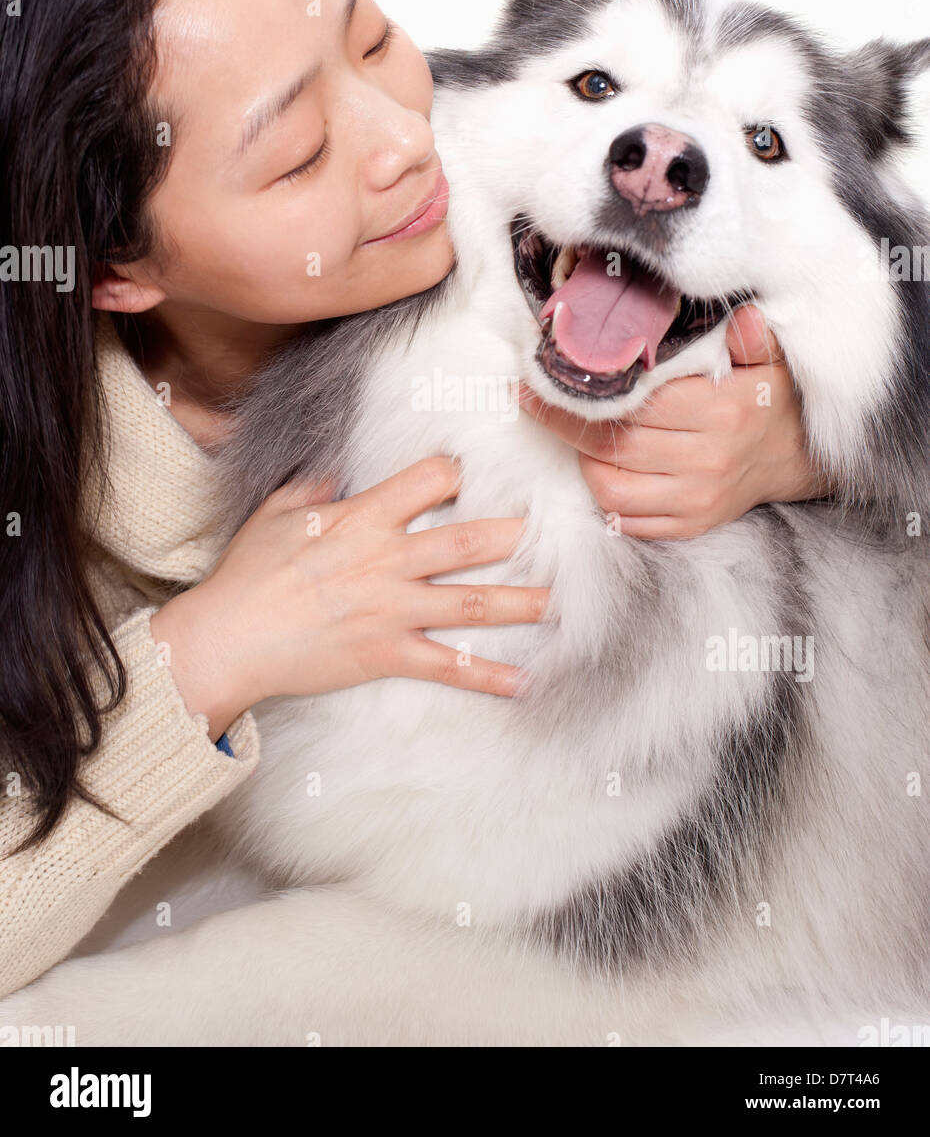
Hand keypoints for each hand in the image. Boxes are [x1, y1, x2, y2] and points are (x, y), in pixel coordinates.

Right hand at [151, 455, 549, 736]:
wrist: (229, 639)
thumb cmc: (248, 574)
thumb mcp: (276, 514)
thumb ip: (314, 489)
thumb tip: (338, 474)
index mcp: (363, 519)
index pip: (427, 481)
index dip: (455, 473)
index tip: (477, 473)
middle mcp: (388, 560)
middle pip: (467, 541)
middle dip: (515, 535)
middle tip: (554, 532)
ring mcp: (392, 609)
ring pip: (471, 603)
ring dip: (521, 603)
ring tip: (560, 603)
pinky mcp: (388, 654)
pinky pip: (448, 666)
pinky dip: (487, 676)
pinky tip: (523, 682)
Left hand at [518, 304, 831, 539]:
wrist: (795, 457)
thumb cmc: (770, 398)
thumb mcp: (771, 359)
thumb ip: (753, 338)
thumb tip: (742, 318)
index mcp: (724, 412)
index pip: (639, 404)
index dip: (587, 392)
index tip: (547, 377)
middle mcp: (709, 460)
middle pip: (616, 446)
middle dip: (567, 424)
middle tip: (536, 401)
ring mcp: (698, 499)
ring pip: (613, 489)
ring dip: (585, 461)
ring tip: (576, 433)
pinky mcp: (692, 525)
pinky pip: (629, 521)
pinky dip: (606, 497)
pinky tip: (601, 467)